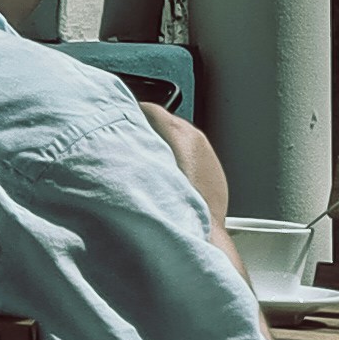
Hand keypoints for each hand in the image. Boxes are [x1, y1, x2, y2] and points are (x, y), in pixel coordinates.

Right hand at [132, 90, 236, 230]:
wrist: (203, 230)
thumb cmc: (176, 205)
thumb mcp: (144, 171)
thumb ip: (134, 147)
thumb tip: (122, 139)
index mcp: (179, 133)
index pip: (151, 109)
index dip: (133, 114)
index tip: (123, 121)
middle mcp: (196, 139)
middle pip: (166, 123)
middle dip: (150, 131)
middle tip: (133, 143)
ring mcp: (208, 154)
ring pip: (180, 139)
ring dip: (165, 145)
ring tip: (152, 162)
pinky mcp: (215, 170)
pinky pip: (193, 156)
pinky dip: (181, 160)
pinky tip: (172, 177)